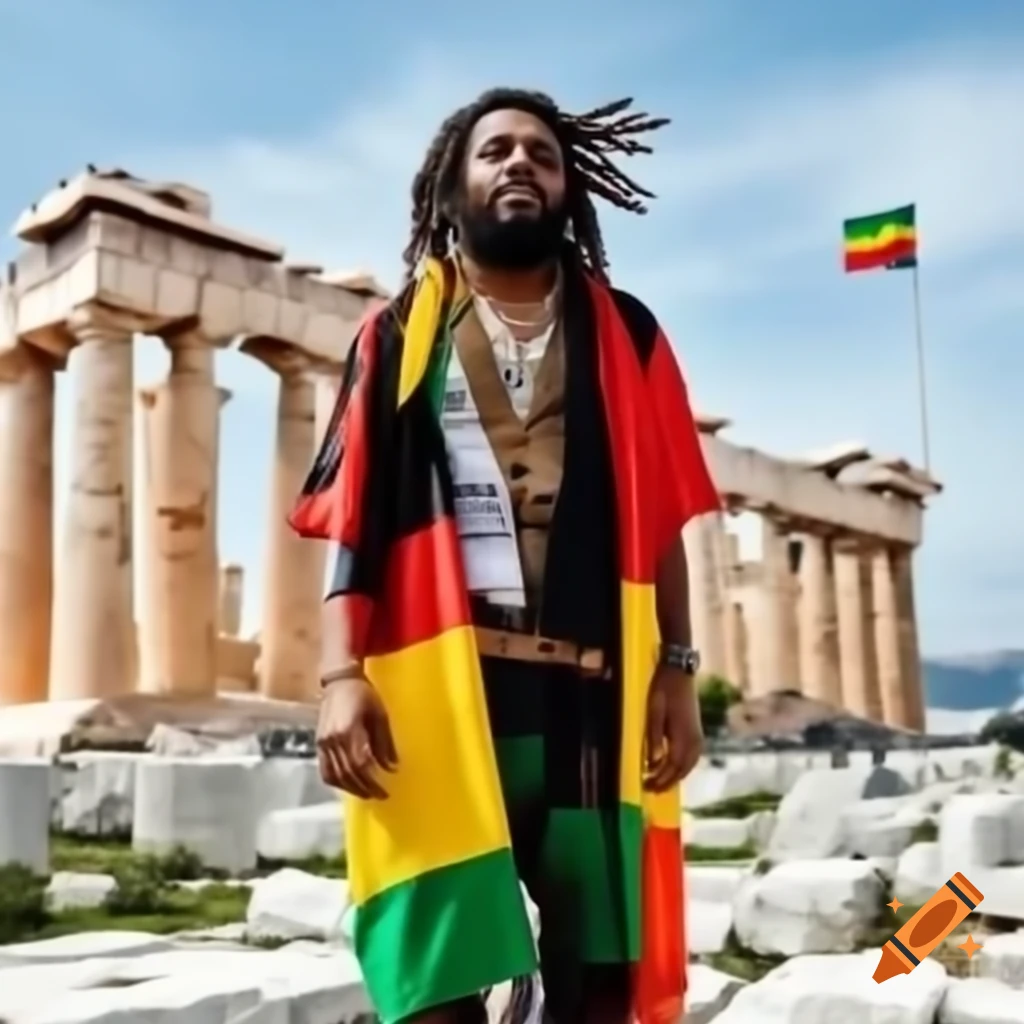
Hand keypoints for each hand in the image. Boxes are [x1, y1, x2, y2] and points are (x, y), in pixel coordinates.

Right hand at [316, 674, 398, 798]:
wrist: (340, 681)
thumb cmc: (364, 694)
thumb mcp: (380, 715)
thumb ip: (385, 743)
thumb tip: (391, 768)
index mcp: (349, 730)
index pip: (361, 764)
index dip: (373, 780)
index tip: (386, 790)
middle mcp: (333, 739)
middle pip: (348, 772)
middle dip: (364, 788)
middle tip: (379, 795)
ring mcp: (322, 743)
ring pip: (335, 775)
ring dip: (351, 788)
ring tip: (366, 794)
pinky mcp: (318, 744)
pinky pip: (325, 770)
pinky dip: (337, 782)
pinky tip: (349, 785)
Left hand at [643, 664, 703, 791]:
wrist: (680, 672)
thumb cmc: (663, 689)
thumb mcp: (654, 711)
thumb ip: (654, 737)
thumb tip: (653, 763)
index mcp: (683, 736)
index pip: (672, 766)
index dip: (660, 779)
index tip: (647, 786)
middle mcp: (694, 740)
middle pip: (682, 769)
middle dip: (667, 781)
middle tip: (650, 789)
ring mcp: (698, 736)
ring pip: (688, 765)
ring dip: (675, 776)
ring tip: (660, 783)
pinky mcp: (697, 732)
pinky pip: (692, 757)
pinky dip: (682, 767)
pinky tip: (673, 768)